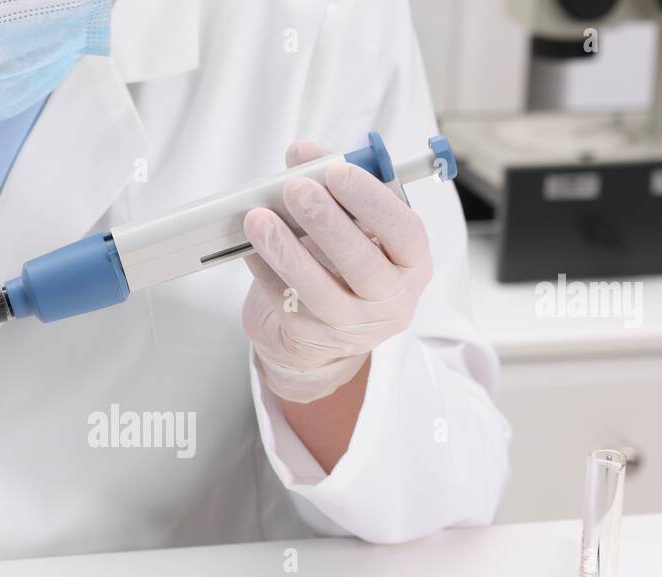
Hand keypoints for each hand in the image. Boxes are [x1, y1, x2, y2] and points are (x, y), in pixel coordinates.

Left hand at [242, 141, 432, 404]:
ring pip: (321, 292)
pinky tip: (250, 249)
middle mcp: (391, 299)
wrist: (326, 328)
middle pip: (362, 265)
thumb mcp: (353, 221)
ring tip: (258, 219)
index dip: (373, 201)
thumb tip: (304, 152)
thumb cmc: (346, 260)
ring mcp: (354, 326)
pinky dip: (266, 274)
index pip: (405, 232)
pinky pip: (288, 306)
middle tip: (295, 189)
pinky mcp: (316, 339)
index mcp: (411, 261)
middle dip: (326, 222)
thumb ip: (333, 182)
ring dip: (287, 251)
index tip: (338, 171)